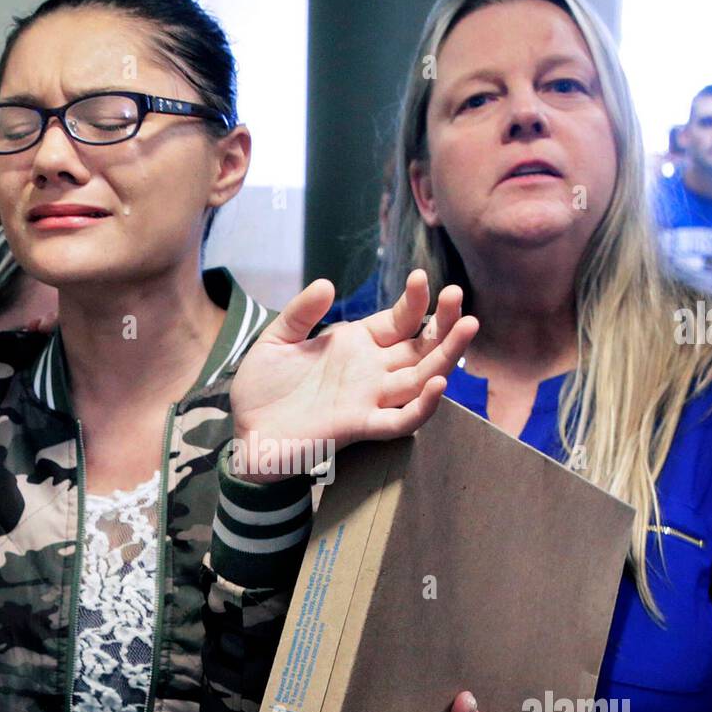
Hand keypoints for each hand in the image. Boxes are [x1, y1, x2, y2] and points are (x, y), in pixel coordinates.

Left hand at [228, 269, 477, 481]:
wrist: (245, 432)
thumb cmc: (263, 389)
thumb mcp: (277, 340)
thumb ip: (301, 313)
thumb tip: (326, 284)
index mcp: (356, 345)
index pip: (399, 321)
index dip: (414, 301)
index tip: (419, 278)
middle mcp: (371, 372)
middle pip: (421, 347)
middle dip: (443, 322)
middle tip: (456, 296)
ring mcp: (369, 400)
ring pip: (421, 378)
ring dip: (446, 355)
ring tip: (467, 325)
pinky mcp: (359, 426)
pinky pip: (401, 421)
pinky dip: (422, 406)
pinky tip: (437, 384)